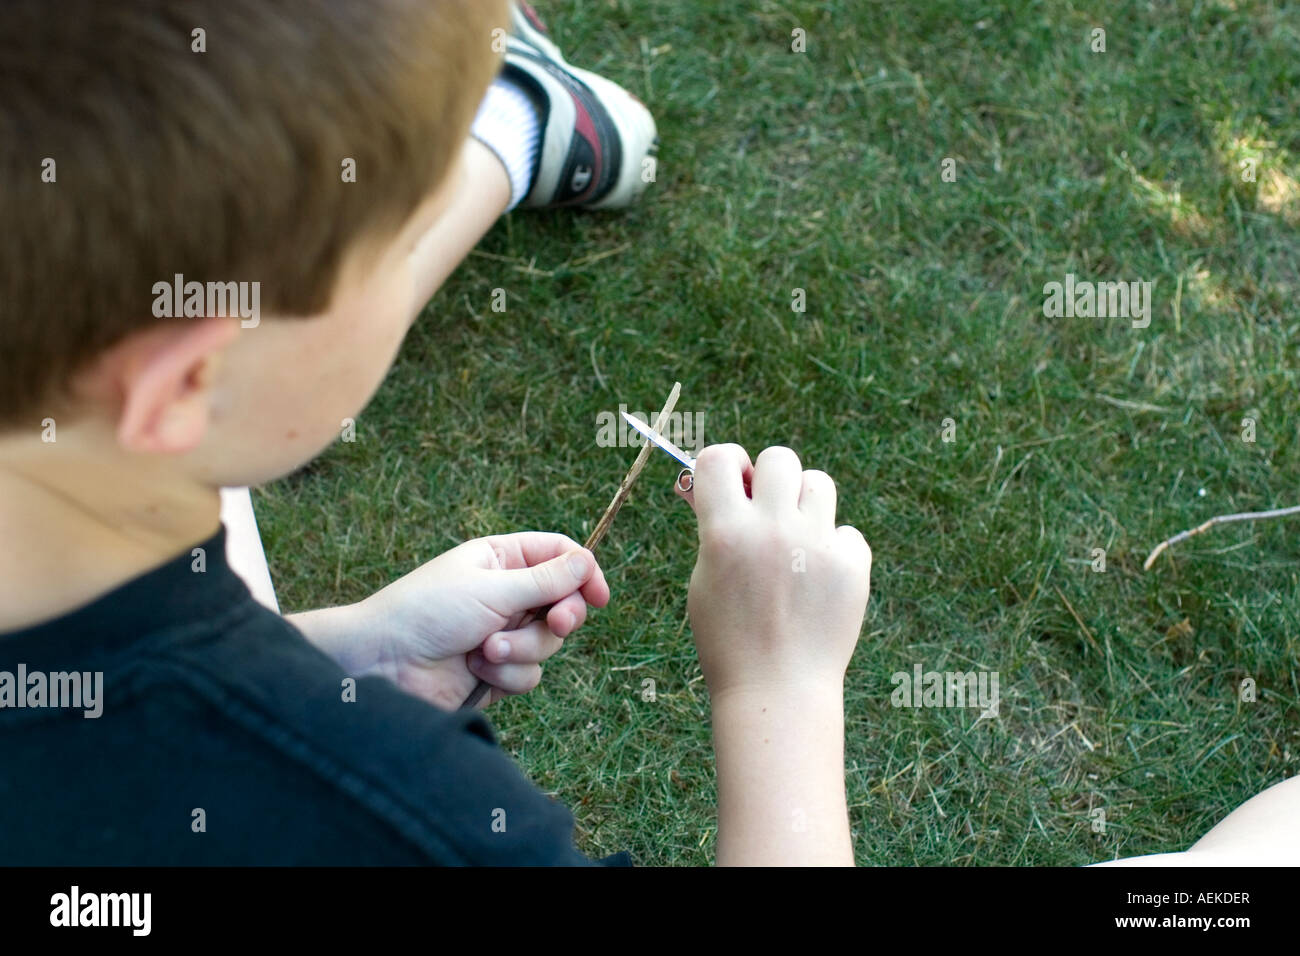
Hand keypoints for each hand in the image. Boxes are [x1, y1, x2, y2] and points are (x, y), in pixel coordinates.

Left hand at [340, 533, 608, 709]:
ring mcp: (503, 633)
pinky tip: (476, 668)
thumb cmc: (428, 612)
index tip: (599, 596)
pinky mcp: (498, 670)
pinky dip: (508, 672)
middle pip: (564, 602)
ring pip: (549, 642)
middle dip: (560, 617)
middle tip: (556, 623)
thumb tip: (587, 561)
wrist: (383, 665)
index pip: (559, 555)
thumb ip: (546, 580)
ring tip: (486, 649)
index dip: (584, 572)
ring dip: (523, 649)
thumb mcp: (492, 589)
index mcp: (501, 559)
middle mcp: (506, 594)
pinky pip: (530, 673)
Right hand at [675, 444, 870, 696]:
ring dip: (806, 505)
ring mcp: (817, 545)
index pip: (721, 457)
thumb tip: (712, 483)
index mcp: (725, 532)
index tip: (732, 482)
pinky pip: (847, 532)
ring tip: (797, 544)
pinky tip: (819, 582)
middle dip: (771, 479)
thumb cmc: (729, 639)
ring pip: (819, 484)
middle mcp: (773, 529)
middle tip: (768, 511)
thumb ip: (713, 528)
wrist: (777, 691)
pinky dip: (835, 550)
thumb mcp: (704, 580)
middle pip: (779, 458)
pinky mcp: (853, 564)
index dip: (725, 463)